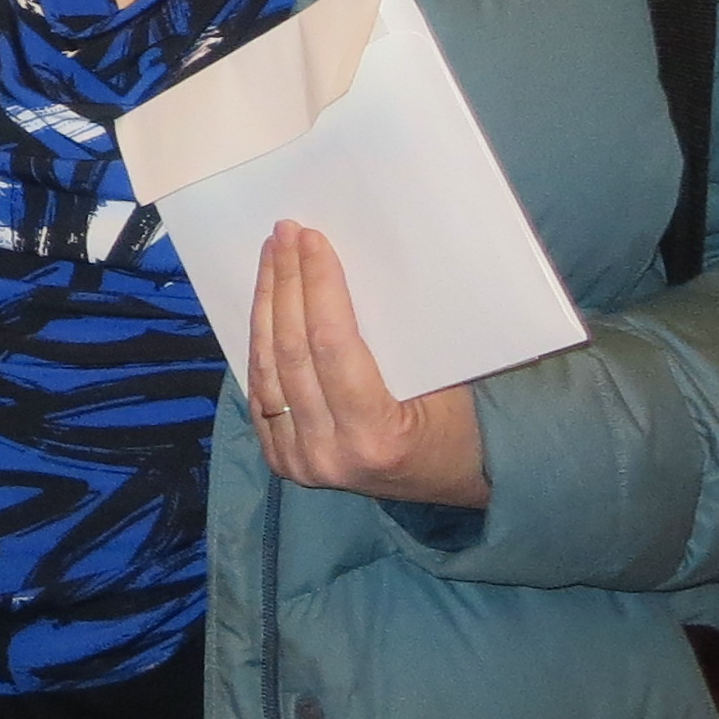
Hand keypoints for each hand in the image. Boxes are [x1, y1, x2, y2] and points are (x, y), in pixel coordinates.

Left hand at [246, 219, 488, 506]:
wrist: (448, 483)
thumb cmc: (457, 425)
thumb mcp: (443, 381)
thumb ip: (392, 340)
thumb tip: (347, 266)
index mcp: (375, 435)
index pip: (332, 345)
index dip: (317, 286)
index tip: (311, 239)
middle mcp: (327, 453)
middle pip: (292, 351)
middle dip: (287, 284)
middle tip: (284, 235)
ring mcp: (299, 462)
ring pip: (267, 367)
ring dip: (266, 305)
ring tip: (270, 258)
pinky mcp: (283, 460)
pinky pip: (261, 390)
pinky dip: (261, 342)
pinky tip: (263, 303)